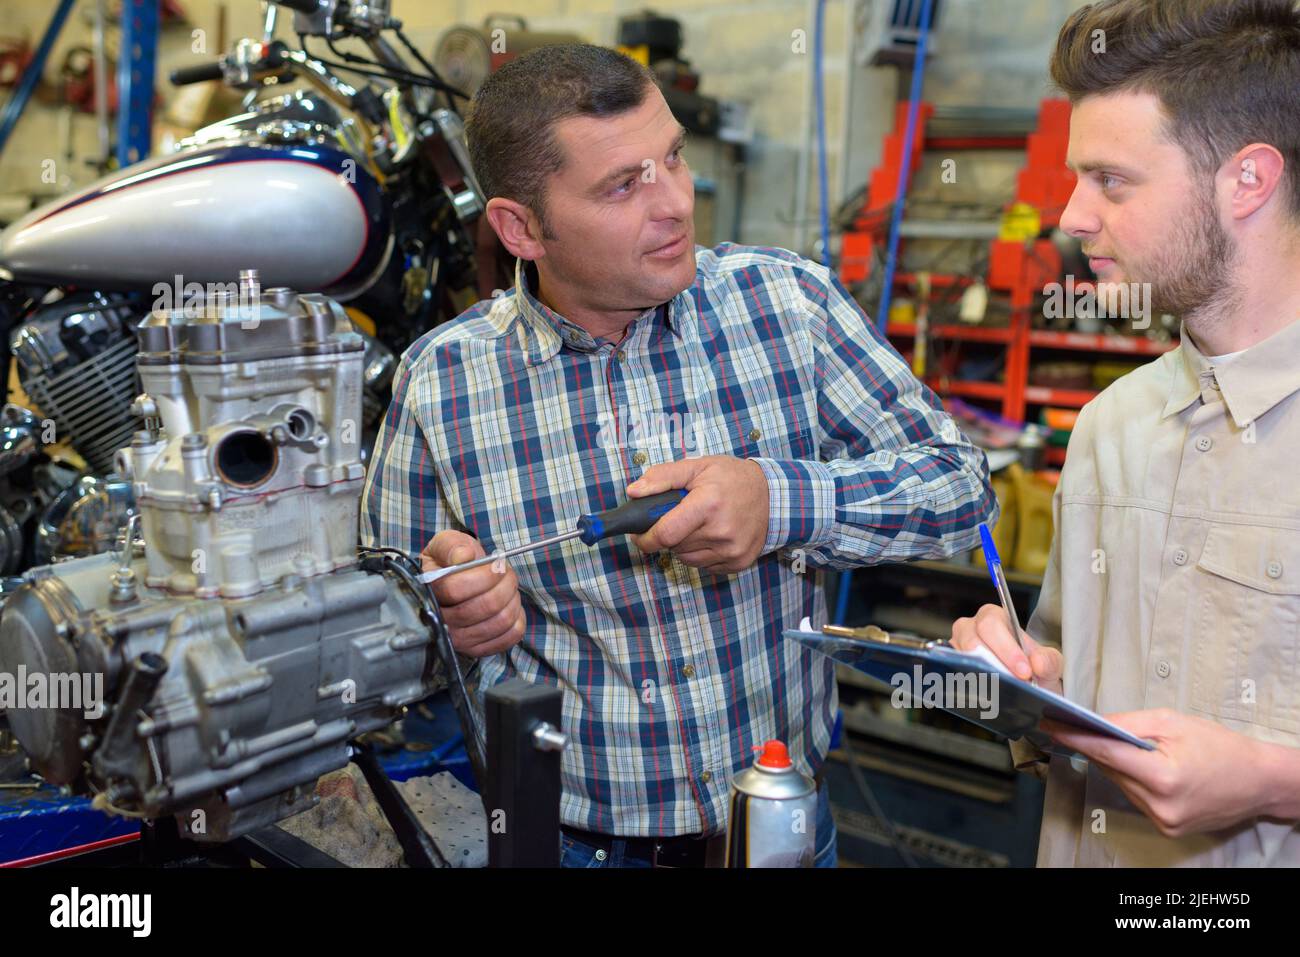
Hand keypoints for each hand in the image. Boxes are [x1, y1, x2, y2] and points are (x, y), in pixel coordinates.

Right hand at [421, 530, 525, 657]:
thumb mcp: (446, 543)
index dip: (485, 574)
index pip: (457, 589)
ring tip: (507, 588)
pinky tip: (509, 606)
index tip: (496, 564)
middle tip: (506, 573)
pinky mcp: (477, 649)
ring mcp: (458, 639)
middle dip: (505, 584)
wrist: (455, 581)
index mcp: (429, 591)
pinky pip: (509, 636)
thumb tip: (463, 556)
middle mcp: (440, 621)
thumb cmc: (451, 562)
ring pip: (499, 621)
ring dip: (512, 599)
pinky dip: (517, 618)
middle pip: (484, 606)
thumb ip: (451, 545)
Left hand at [626, 455, 768, 572]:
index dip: (646, 538)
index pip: (665, 534)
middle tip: (680, 517)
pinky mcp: (739, 563)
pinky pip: (705, 566)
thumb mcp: (697, 466)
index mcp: (708, 504)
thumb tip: (634, 492)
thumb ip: (662, 477)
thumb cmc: (731, 478)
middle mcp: (721, 531)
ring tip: (698, 525)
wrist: (772, 494)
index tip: (639, 535)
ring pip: (687, 559)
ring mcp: (732, 550)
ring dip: (684, 546)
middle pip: (674, 546)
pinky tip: (712, 536)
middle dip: (669, 534)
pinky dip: (701, 553)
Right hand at [950, 603, 1062, 693]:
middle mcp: (970, 628)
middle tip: (1015, 682)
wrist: (1027, 687)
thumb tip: (1037, 662)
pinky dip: (967, 685)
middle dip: (995, 663)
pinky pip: (952, 672)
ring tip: (1002, 690)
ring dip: (982, 676)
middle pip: (973, 640)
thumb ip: (1049, 660)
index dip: (1007, 648)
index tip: (1024, 671)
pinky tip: (985, 695)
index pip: (992, 624)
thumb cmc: (1033, 668)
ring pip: (960, 658)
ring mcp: (957, 648)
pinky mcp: (949, 667)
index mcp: (994, 618)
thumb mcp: (1049, 663)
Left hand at [1042, 709, 1275, 836]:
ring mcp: (1163, 822)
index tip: (1048, 724)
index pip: (1106, 753)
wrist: (1259, 781)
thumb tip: (1093, 724)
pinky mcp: (1166, 829)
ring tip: (1116, 745)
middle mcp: (1160, 805)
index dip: (1074, 737)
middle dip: (1096, 747)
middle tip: (1076, 726)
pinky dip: (1132, 781)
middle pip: (1111, 770)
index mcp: (1163, 776)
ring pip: (1121, 785)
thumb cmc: (1220, 746)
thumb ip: (1128, 725)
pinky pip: (1135, 798)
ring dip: (1115, 766)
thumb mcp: (1173, 723)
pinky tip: (1139, 767)